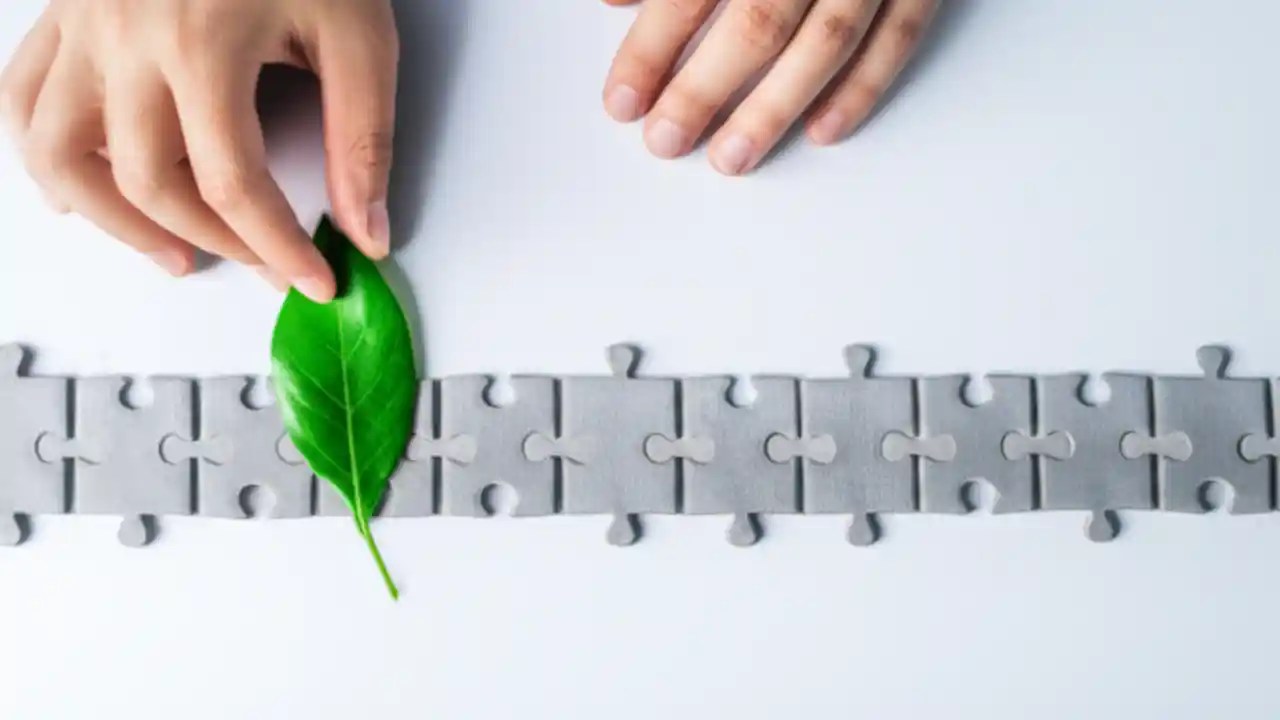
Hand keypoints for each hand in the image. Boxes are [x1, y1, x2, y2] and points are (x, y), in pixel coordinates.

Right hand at [0, 0, 399, 300]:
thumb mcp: (356, 32)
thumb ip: (363, 137)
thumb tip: (366, 228)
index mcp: (202, 41)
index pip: (234, 183)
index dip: (277, 245)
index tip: (312, 276)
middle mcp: (126, 37)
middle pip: (150, 180)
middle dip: (216, 241)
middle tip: (264, 262)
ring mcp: (84, 24)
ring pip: (59, 153)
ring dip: (114, 221)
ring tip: (175, 253)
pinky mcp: (66, 13)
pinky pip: (23, 96)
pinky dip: (45, 156)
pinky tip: (81, 192)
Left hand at [601, 0, 937, 174]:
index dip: (653, 47)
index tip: (624, 99)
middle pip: (758, 19)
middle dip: (705, 89)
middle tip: (667, 140)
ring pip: (826, 40)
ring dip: (776, 108)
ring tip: (732, 156)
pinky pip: (900, 34)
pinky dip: (862, 88)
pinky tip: (821, 130)